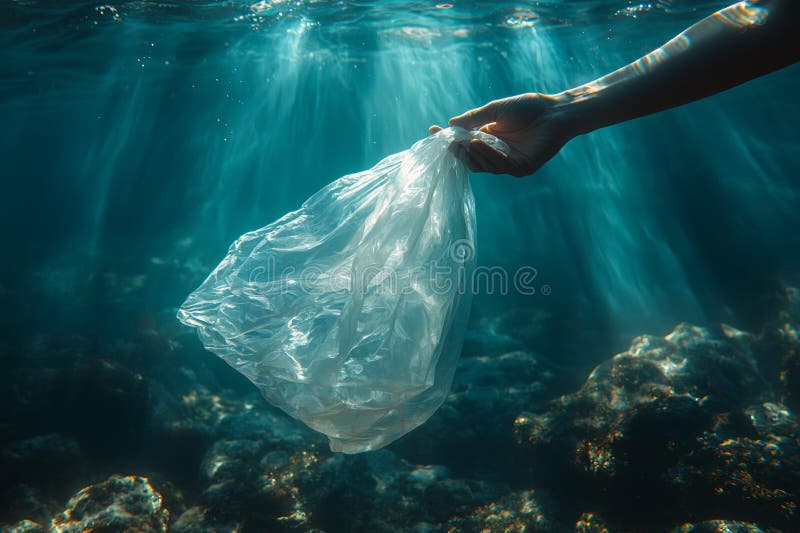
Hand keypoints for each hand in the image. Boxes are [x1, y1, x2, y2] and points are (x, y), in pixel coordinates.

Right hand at [429, 93, 574, 177]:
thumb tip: (450, 124)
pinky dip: (489, 155)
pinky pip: (501, 166)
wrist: (556, 111)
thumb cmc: (529, 107)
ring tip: (466, 141)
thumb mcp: (495, 110)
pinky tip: (479, 144)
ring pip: (484, 165)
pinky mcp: (522, 168)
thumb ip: (474, 118)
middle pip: (471, 159)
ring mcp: (510, 163)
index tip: (432, 131)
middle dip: (458, 151)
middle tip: (449, 141)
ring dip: (473, 154)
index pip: (465, 145)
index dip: (450, 140)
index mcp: (490, 139)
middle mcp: (498, 154)